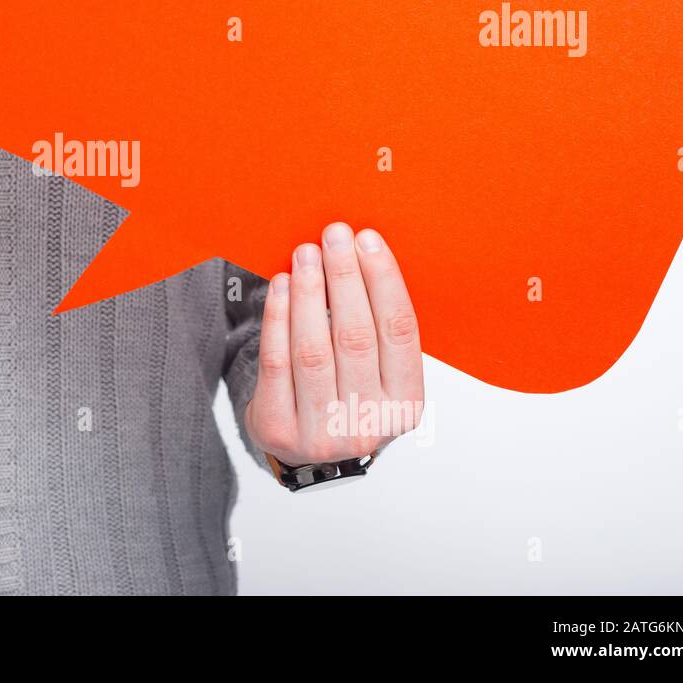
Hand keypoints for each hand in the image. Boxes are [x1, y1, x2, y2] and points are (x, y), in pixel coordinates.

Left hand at [245, 222, 423, 466]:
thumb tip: (362, 252)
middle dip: (345, 278)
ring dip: (310, 293)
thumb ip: (376, 328)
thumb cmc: (344, 393)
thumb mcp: (376, 374)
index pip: (399, 332)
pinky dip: (278, 318)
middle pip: (356, 337)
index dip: (384, 282)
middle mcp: (368, 425)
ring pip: (313, 350)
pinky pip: (276, 363)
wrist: (301, 447)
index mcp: (406, 406)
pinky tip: (281, 286)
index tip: (369, 241)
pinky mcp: (279, 429)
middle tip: (334, 235)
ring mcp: (322, 433)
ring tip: (305, 253)